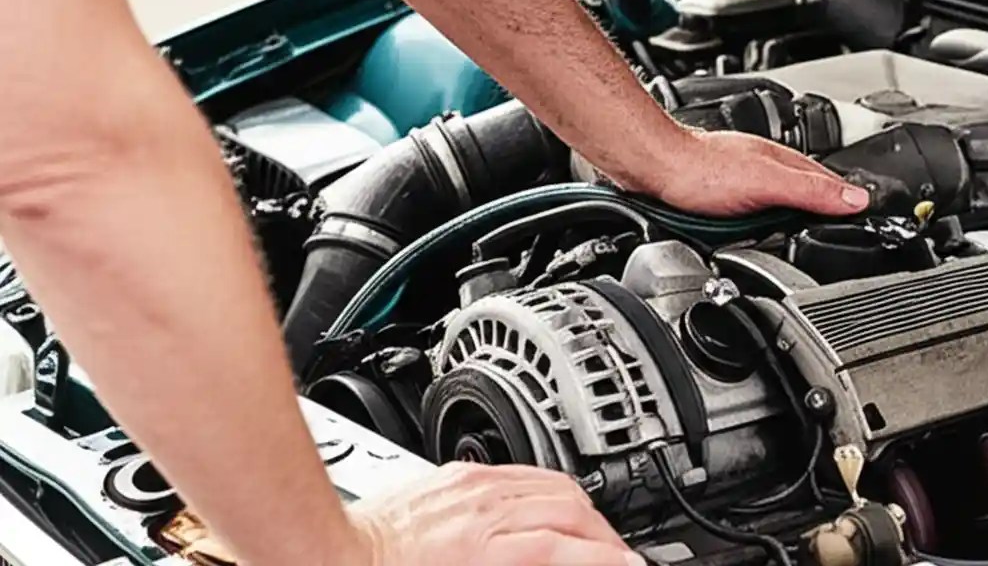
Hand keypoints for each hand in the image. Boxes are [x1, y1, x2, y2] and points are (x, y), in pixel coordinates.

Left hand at [348, 461, 642, 565]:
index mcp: (483, 550)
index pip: (570, 549)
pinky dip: (550, 491)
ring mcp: (469, 485)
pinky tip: (555, 506)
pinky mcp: (454, 473)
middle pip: (571, 511)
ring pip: (551, 485)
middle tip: (621, 558)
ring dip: (584, 512)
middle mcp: (481, 509)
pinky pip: (521, 471)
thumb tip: (554, 562)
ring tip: (597, 537)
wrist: (325, 558)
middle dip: (605, 537)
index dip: (611, 559)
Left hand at [620, 130, 870, 217]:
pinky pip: (754, 220)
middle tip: (833, 241)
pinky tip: (755, 240)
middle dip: (817, 220)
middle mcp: (768, 171)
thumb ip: (811, 191)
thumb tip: (855, 200)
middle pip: (806, 200)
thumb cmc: (700, 171)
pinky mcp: (725, 201)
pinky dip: (758, 232)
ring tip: (797, 244)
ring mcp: (746, 186)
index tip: (864, 223)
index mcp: (786, 164)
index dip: (848, 205)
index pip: (832, 185)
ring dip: (786, 227)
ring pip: (779, 211)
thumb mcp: (767, 182)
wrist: (655, 171)